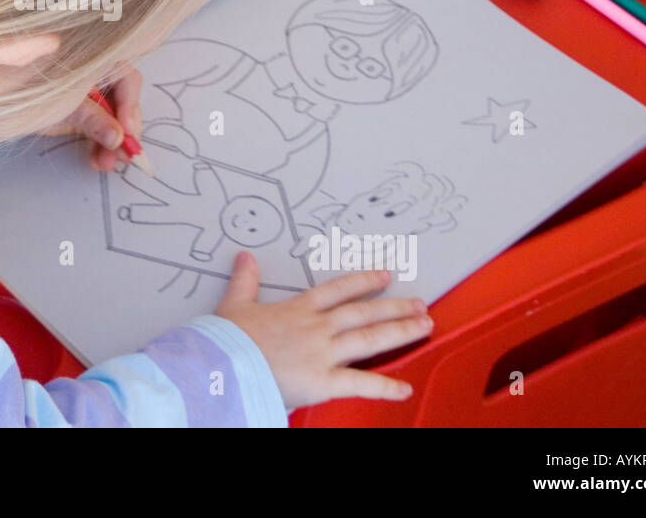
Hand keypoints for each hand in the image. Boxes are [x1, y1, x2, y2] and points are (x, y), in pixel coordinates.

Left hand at [37, 67, 143, 172]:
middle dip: (123, 131)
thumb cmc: (22, 90)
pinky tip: (97, 159)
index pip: (126, 79)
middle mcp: (94, 72)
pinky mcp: (78, 108)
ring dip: (112, 142)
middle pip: (122, 100)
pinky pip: (97, 124)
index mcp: (94, 59)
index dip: (130, 107)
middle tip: (123, 157)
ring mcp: (87, 91)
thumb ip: (92, 119)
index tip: (128, 134)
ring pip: (111, 116)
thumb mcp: (61, 107)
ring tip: (105, 164)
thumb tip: (117, 137)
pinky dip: (98, 141)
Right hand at [215, 254, 430, 408]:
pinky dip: (385, 387)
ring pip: (370, 339)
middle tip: (419, 303)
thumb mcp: (234, 303)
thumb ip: (245, 280)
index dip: (363, 281)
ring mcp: (322, 353)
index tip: (383, 275)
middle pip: (363, 313)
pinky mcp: (322, 381)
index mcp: (297, 310)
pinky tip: (404, 388)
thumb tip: (244, 257)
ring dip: (400, 332)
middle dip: (394, 306)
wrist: (220, 365)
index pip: (338, 290)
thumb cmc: (226, 340)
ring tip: (424, 326)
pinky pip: (360, 384)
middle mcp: (316, 328)